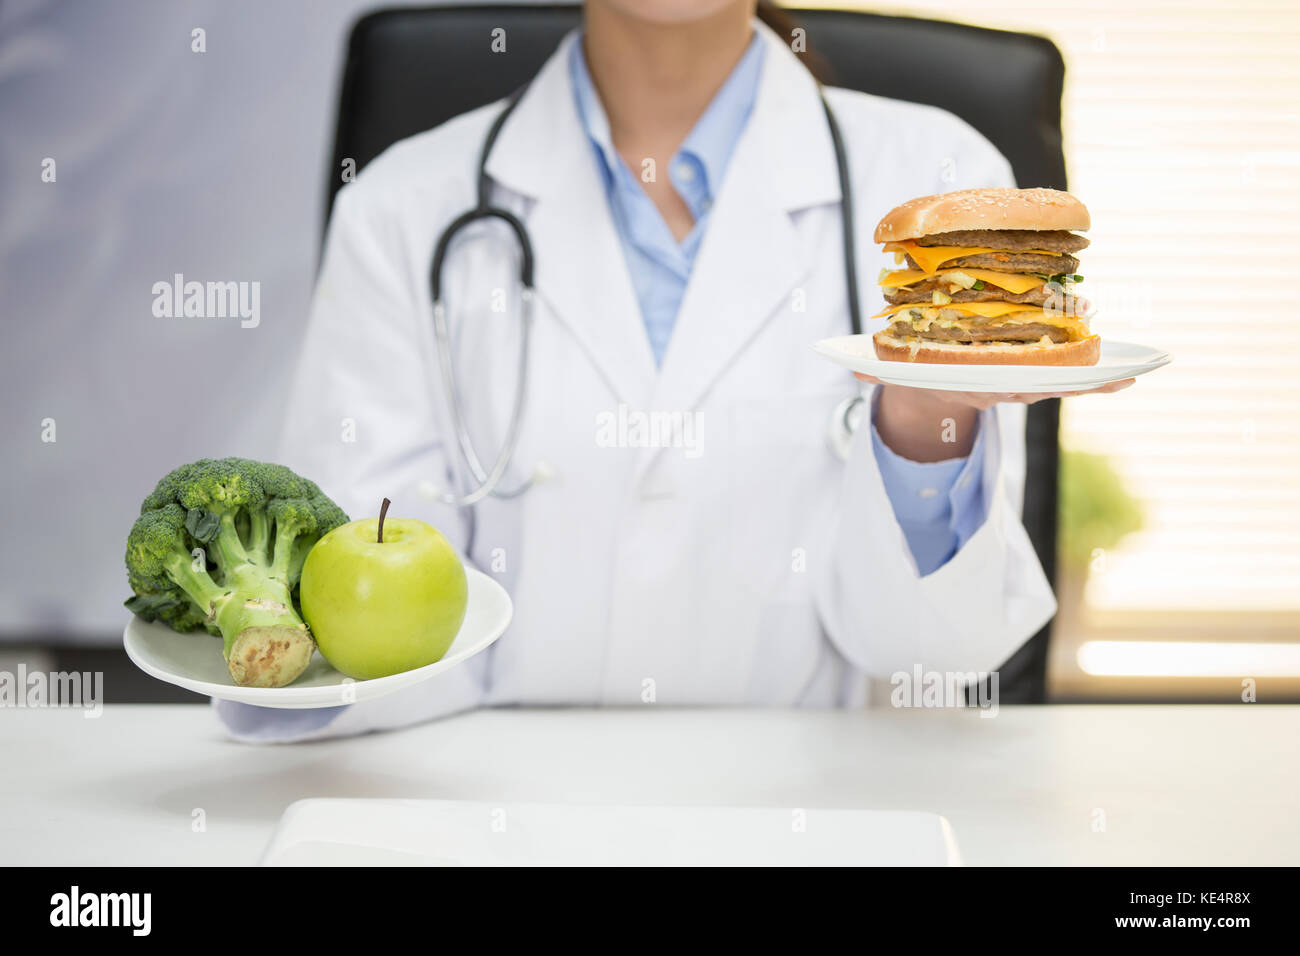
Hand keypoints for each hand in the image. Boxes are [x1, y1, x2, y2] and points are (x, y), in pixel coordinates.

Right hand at [854, 376, 1135, 462]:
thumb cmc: (916, 364)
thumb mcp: (894, 369)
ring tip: (1139, 371)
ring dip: (1099, 379)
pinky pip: (1074, 378)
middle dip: (1076, 380)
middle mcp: (998, 388)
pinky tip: (1134, 370)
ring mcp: (1021, 385)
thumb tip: (850, 368)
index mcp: (968, 384)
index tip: (1039, 380)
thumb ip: (875, 369)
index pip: (995, 382)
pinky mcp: (1038, 377)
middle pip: (1041, 384)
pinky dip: (1101, 376)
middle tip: (1113, 376)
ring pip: (1064, 382)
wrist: (933, 385)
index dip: (1019, 380)